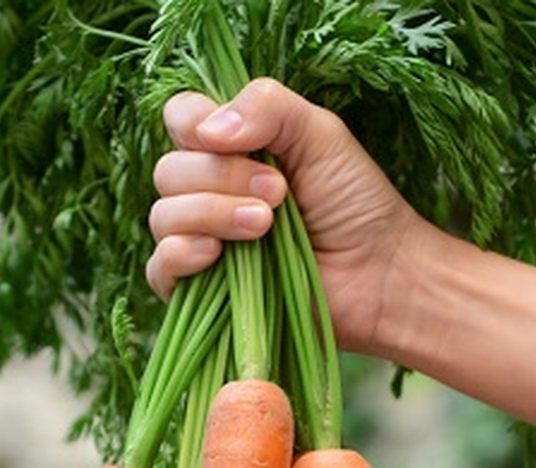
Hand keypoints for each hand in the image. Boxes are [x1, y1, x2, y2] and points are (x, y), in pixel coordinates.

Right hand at [146, 78, 418, 356]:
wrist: (376, 274)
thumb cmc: (354, 203)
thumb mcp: (321, 134)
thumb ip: (269, 107)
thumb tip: (207, 130)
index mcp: (230, 148)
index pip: (180, 119)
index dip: (194, 124)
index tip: (236, 140)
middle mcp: (207, 192)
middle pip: (169, 171)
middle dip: (221, 177)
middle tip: (278, 194)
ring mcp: (201, 242)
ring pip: (163, 217)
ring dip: (212, 214)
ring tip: (265, 226)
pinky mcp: (201, 292)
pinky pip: (159, 269)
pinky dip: (180, 255)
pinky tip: (216, 255)